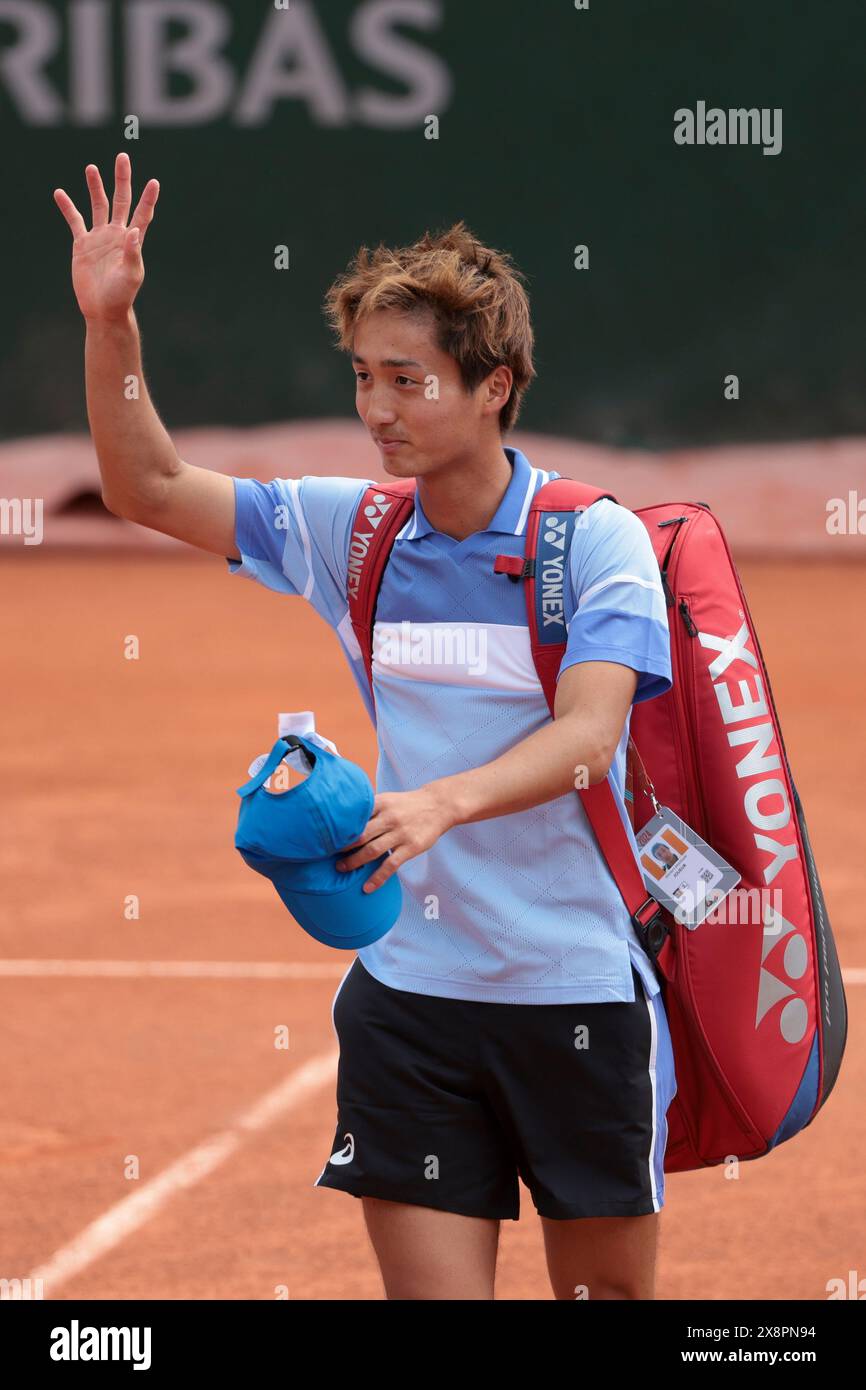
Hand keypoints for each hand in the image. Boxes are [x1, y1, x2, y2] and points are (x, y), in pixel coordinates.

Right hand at [53, 152, 159, 322]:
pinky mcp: (82, 244)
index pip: (142, 214)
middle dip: (122, 179)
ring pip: (97, 205)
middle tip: (122, 157)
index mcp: (132, 240)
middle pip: (120, 200)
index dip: (148, 199)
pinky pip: (74, 220)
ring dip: (95, 186)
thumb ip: (132, 252)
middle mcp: (116, 234)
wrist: (102, 308)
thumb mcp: (131, 274)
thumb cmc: (121, 295)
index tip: (154, 182)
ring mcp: (99, 237)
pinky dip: (67, 207)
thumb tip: (133, 231)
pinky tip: (60, 193)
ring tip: (92, 168)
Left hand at [336, 786, 454, 892]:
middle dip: (342, 847)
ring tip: (341, 869)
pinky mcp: (411, 847)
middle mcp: (389, 817)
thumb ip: (369, 809)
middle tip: (326, 855)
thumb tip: (342, 820)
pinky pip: (391, 865)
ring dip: (355, 862)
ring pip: (372, 850)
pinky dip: (378, 878)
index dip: (339, 827)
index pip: (355, 815)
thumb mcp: (388, 799)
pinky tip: (367, 887)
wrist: (439, 805)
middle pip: (360, 834)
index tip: (324, 836)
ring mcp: (400, 833)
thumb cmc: (407, 804)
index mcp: (381, 803)